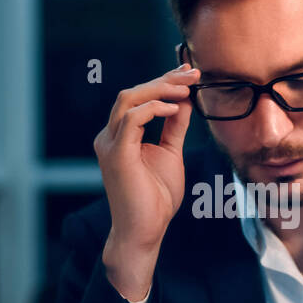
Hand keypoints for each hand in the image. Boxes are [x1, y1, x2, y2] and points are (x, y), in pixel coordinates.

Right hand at [94, 63, 197, 301]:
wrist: (145, 230)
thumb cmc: (156, 198)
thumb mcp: (171, 154)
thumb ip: (174, 128)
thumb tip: (184, 102)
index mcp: (120, 135)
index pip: (138, 98)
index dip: (163, 81)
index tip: (189, 73)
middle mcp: (109, 136)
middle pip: (132, 93)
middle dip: (165, 80)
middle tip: (193, 73)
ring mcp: (109, 144)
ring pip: (129, 100)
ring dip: (160, 90)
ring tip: (186, 89)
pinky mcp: (116, 154)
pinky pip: (131, 119)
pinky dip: (154, 109)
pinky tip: (175, 109)